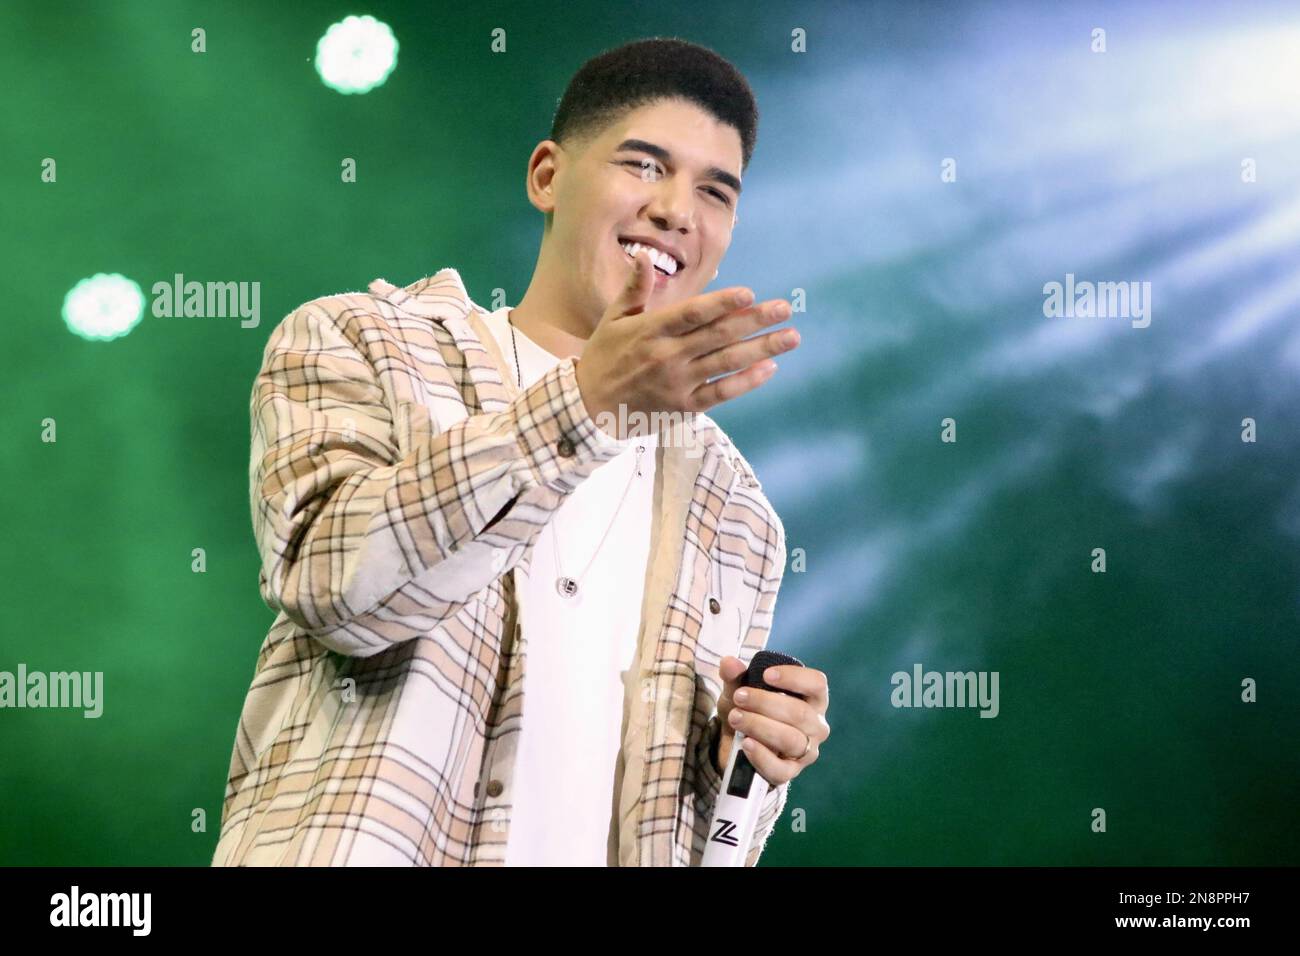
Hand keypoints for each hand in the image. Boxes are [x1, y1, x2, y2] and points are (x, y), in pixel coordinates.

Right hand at [574, 248, 799, 436]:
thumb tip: (645, 256)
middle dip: (755, 321)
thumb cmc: (604, 357)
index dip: (722, 303)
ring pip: (726, 363)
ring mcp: (678, 382)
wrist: (589, 407)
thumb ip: (634, 289)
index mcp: (651, 330)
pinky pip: (721, 393)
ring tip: (790, 337)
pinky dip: (746, 382)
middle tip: (785, 308)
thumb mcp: (612, 319)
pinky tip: (769, 368)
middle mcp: (667, 355)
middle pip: (719, 335)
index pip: (692, 314)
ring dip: (762, 349)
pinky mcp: (684, 406)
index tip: (750, 294)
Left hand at [714, 655, 829, 785]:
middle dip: (765, 703)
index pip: (817, 684)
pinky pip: (780, 769)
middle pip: (799, 713)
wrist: (735, 745)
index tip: (766, 675)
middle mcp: (816, 725)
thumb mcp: (739, 690)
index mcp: (812, 699)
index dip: (794, 678)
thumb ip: (735, 676)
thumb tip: (729, 662)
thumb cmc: (748, 710)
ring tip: (736, 718)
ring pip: (790, 739)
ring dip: (760, 726)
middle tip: (739, 697)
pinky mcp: (791, 773)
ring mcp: (806, 751)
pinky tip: (746, 744)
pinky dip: (762, 756)